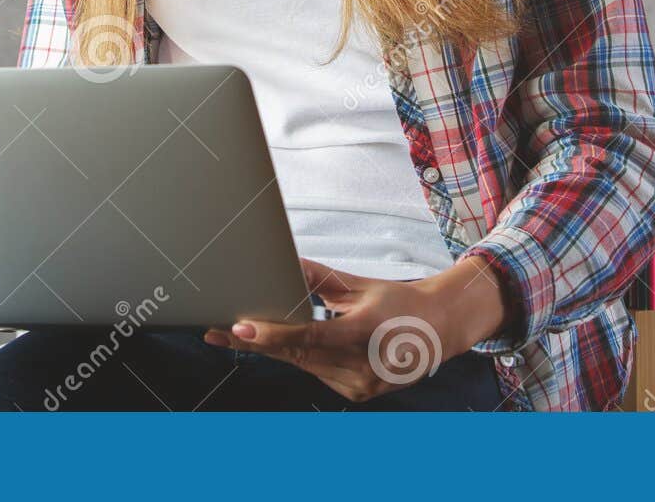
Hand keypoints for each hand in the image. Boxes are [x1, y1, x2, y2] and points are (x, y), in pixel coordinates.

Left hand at [202, 255, 507, 402]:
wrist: (437, 330)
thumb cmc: (398, 301)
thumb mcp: (360, 285)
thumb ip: (320, 277)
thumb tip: (284, 259)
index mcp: (366, 330)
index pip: (312, 336)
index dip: (274, 335)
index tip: (241, 329)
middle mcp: (364, 363)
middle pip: (299, 354)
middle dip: (258, 342)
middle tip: (217, 330)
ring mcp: (362, 384)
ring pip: (304, 365)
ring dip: (274, 350)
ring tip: (240, 333)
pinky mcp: (358, 394)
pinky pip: (317, 373)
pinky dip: (300, 358)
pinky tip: (286, 345)